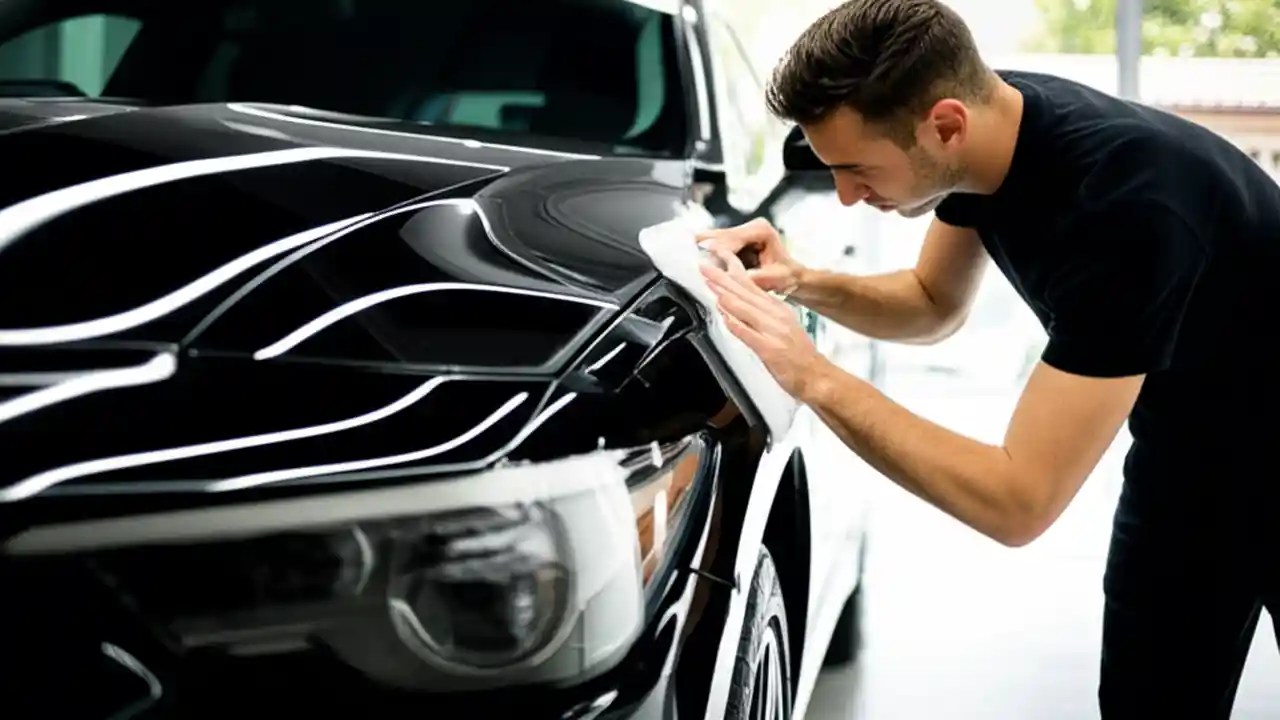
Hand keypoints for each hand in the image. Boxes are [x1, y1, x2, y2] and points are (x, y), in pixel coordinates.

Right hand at [695, 217, 805, 296]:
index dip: (715, 250)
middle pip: (720, 236)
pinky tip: (695, 261)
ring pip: (715, 239)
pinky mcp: (736, 240)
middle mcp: (750, 226)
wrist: (792, 277)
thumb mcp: (773, 279)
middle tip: (685, 257)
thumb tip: (733, 278)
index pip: (732, 239)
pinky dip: (708, 255)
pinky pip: (717, 246)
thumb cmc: (787, 276)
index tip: (700, 258)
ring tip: (688, 261)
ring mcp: (742, 232)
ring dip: (704, 252)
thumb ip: (754, 277)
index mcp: (761, 230)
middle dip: (705, 249)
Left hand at [700, 247, 829, 400]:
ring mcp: (772, 331)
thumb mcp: (782, 325)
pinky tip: (724, 317)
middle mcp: (775, 315)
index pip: (751, 285)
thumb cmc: (798, 354)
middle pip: (745, 292)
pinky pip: (748, 334)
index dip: (732, 272)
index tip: (717, 262)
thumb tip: (735, 305)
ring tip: (710, 284)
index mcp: (777, 308)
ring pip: (745, 308)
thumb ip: (760, 313)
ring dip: (725, 295)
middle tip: (705, 267)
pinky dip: (735, 324)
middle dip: (722, 278)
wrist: (816, 375)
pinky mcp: (769, 349)